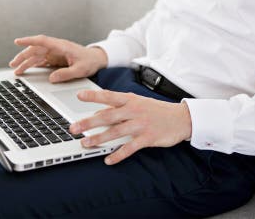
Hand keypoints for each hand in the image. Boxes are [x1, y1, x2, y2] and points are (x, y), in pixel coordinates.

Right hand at [9, 34, 107, 82]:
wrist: (97, 59)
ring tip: (16, 70)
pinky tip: (27, 69)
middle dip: (23, 56)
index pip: (42, 41)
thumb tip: (51, 79)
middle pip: (36, 49)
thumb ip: (66, 74)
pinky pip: (42, 60)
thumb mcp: (80, 70)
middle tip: (12, 65)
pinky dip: (33, 64)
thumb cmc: (90, 61)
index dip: (29, 40)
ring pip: (37, 55)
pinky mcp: (55, 58)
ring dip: (26, 62)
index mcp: (61, 46)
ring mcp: (55, 52)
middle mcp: (56, 47)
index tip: (17, 41)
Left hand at [69, 90, 192, 164]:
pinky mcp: (148, 138)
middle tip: (74, 128)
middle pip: (108, 116)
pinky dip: (118, 155)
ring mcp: (141, 124)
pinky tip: (108, 160)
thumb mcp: (137, 103)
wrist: (181, 118)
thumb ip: (118, 107)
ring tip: (86, 144)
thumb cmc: (155, 110)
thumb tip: (97, 114)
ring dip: (99, 139)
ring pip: (116, 132)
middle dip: (89, 122)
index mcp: (131, 100)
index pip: (109, 96)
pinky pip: (130, 148)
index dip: (94, 96)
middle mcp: (134, 110)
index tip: (79, 95)